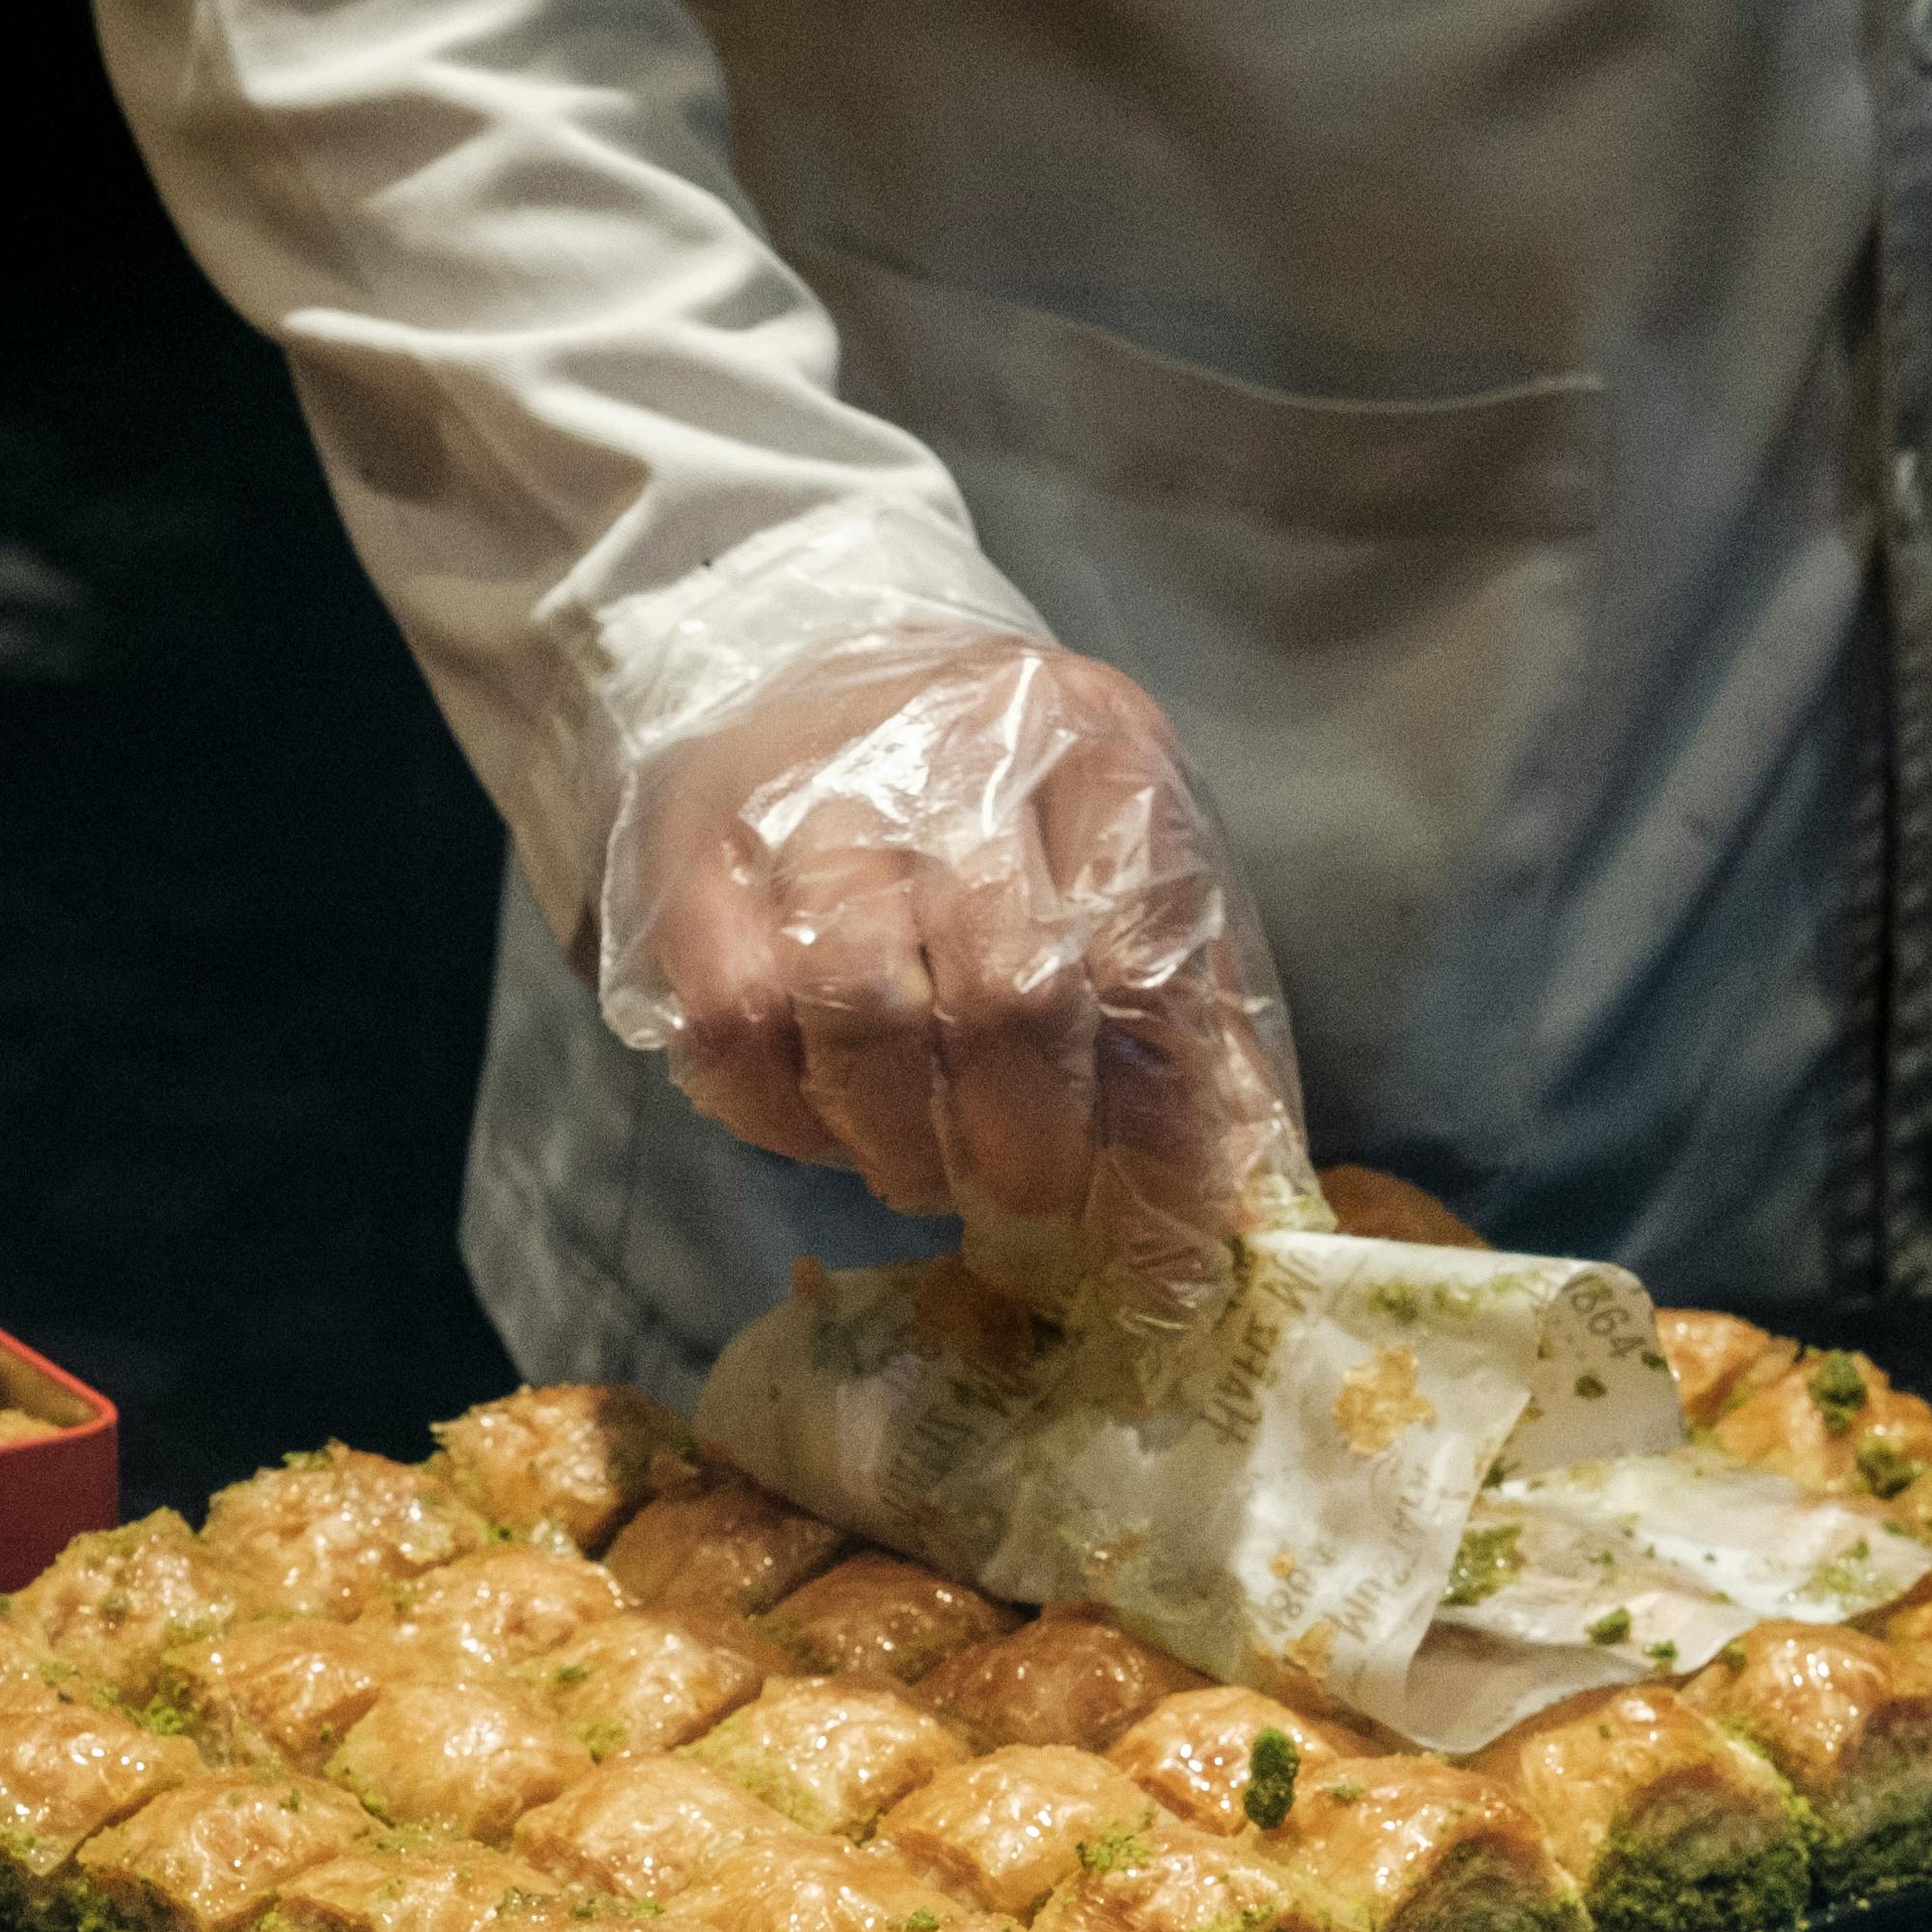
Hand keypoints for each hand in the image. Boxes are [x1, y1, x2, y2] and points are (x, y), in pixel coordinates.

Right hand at [598, 626, 1305, 1320]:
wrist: (793, 671)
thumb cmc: (992, 811)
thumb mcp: (1121, 872)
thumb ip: (1189, 1028)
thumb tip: (1237, 1212)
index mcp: (1102, 751)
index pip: (1149, 977)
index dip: (1159, 1146)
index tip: (1161, 1260)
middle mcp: (960, 751)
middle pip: (1009, 996)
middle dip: (1029, 1151)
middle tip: (1028, 1198)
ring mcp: (811, 798)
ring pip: (863, 1016)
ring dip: (906, 1143)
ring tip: (928, 1165)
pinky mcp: (694, 859)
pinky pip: (737, 1034)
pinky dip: (788, 1119)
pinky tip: (827, 1119)